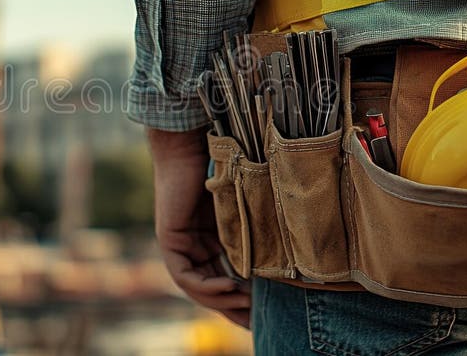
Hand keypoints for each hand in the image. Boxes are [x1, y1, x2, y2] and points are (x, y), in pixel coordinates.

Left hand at [147, 127, 251, 327]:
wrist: (196, 141)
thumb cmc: (226, 164)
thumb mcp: (249, 206)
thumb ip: (260, 230)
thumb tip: (296, 253)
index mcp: (213, 239)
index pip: (226, 278)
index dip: (243, 299)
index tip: (264, 314)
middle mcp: (194, 245)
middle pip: (211, 288)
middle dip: (233, 308)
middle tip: (256, 324)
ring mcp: (180, 243)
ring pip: (197, 286)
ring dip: (221, 301)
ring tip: (245, 306)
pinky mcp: (170, 238)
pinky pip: (184, 274)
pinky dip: (205, 286)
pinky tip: (228, 287)